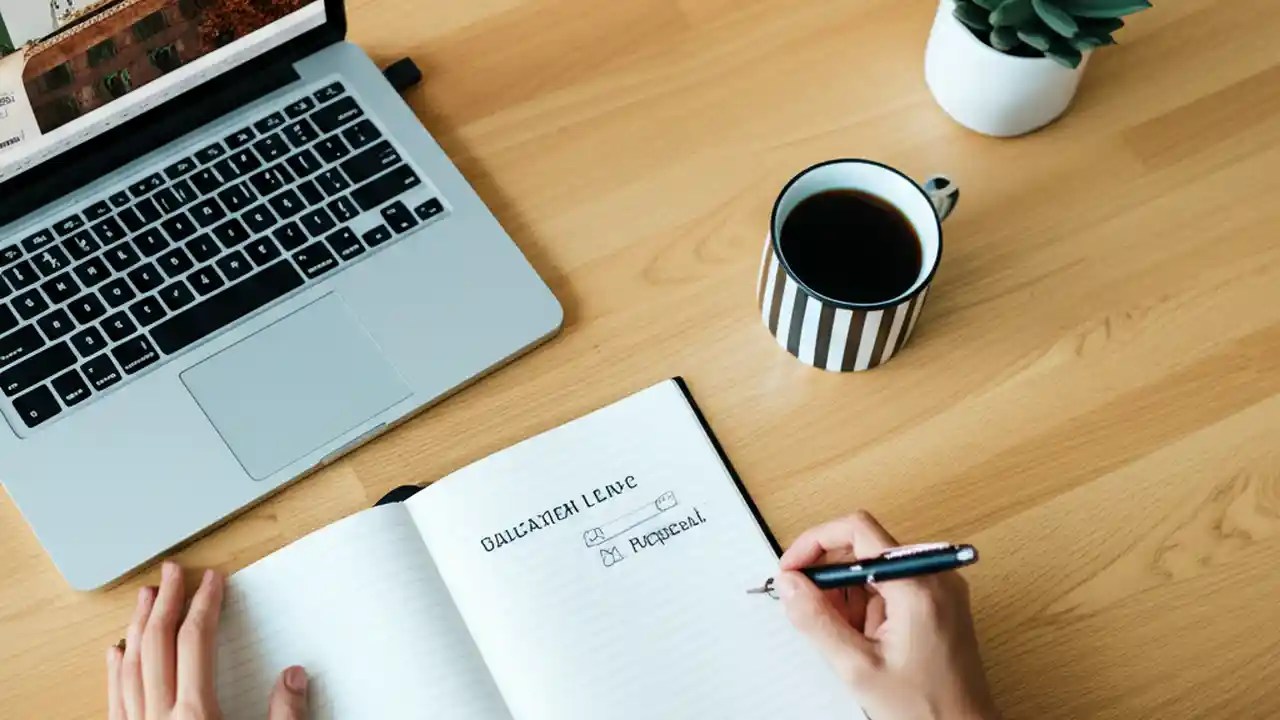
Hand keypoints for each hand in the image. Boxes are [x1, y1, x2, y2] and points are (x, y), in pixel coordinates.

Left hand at [106, 562, 308, 719]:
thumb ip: (285, 715)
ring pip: (132, 665)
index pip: (196, 640)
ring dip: (138, 626)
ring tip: (146, 598)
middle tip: (171, 572)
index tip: (211, 580)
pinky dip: (115, 670)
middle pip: (158, 643)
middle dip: (166, 601)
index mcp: (197, 714)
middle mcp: (161, 717)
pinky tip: (117, 652)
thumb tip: (294, 676)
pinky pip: (115, 698)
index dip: (204, 604)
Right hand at [778, 512, 998, 719]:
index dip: (815, 543)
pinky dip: (867, 604)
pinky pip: (891, 584)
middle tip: (809, 609)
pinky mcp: (939, 600)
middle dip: (831, 576)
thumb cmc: (925, 709)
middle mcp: (934, 575)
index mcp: (917, 585)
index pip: (857, 530)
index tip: (793, 569)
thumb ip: (817, 620)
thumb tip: (790, 584)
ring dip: (848, 595)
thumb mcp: (857, 667)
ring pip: (875, 566)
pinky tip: (865, 639)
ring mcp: (940, 586)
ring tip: (846, 637)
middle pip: (865, 546)